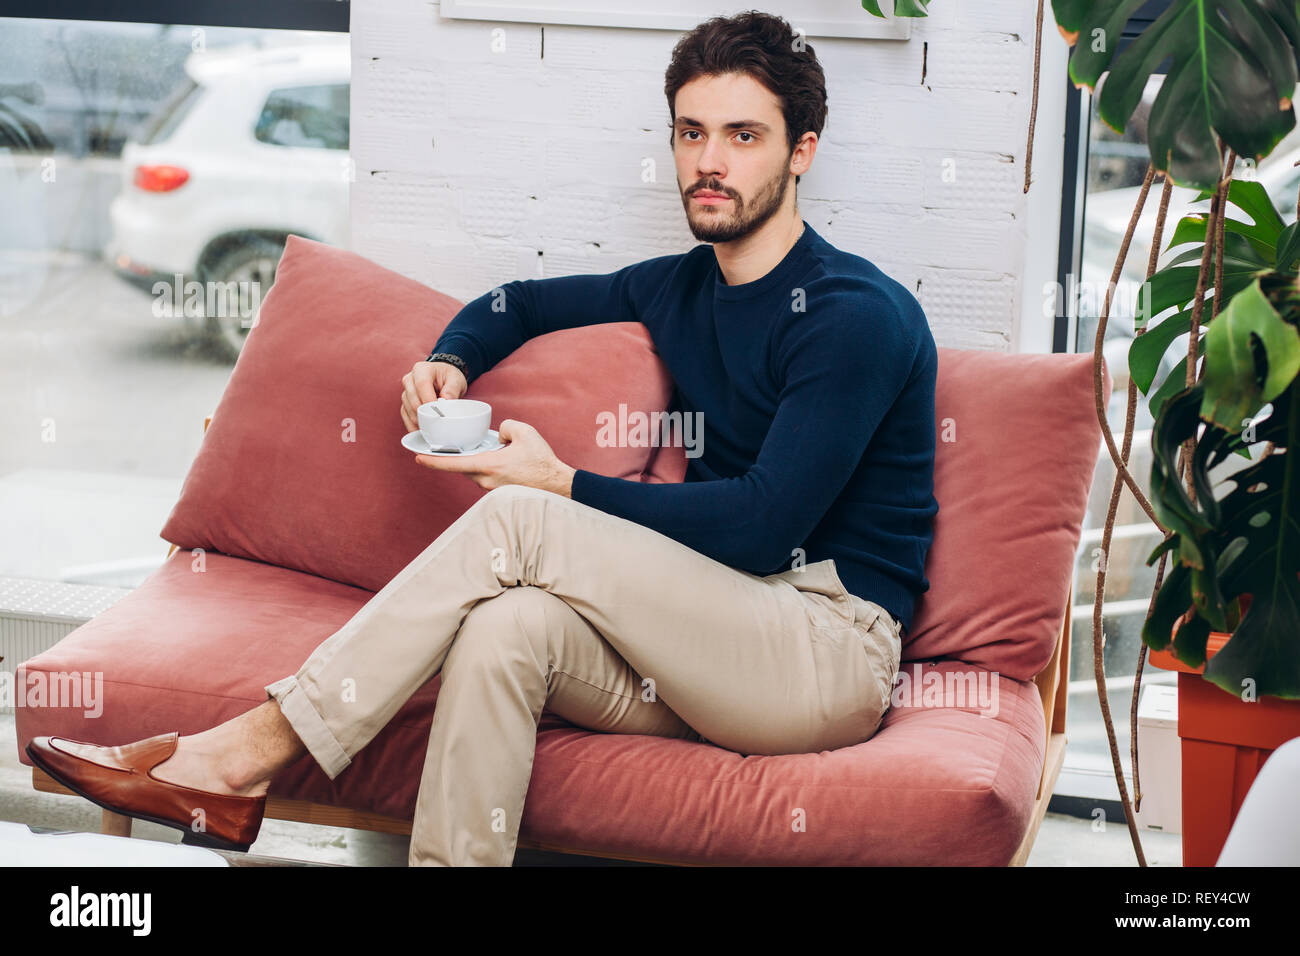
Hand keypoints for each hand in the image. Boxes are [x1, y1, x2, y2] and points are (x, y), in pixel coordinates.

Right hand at [401, 361, 467, 431]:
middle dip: (425, 413)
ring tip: (433, 425)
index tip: (437, 412)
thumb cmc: (448, 377)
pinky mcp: (405, 403)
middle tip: (438, 421)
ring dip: (420, 420)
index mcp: (422, 369)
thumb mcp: (456, 379)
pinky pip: (405, 415)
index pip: (422, 384)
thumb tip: (446, 401)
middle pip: (413, 399)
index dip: (428, 400)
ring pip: (408, 409)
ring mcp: (406, 391)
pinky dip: (413, 424)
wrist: (443, 378)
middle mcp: (410, 379)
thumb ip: (452, 389)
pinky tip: (423, 429)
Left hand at [414, 419, 575, 496]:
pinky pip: (486, 477)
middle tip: (454, 447)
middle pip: (463, 467)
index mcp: (488, 465)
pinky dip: (487, 468)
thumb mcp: (525, 432)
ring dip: (476, 462)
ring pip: (475, 472)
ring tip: (490, 452)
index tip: (418, 457)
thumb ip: (506, 426)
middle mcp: (486, 480)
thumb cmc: (542, 461)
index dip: (432, 460)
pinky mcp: (499, 492)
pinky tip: (500, 461)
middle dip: (458, 457)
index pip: (453, 464)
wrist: (557, 485)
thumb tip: (500, 433)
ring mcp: (491, 488)